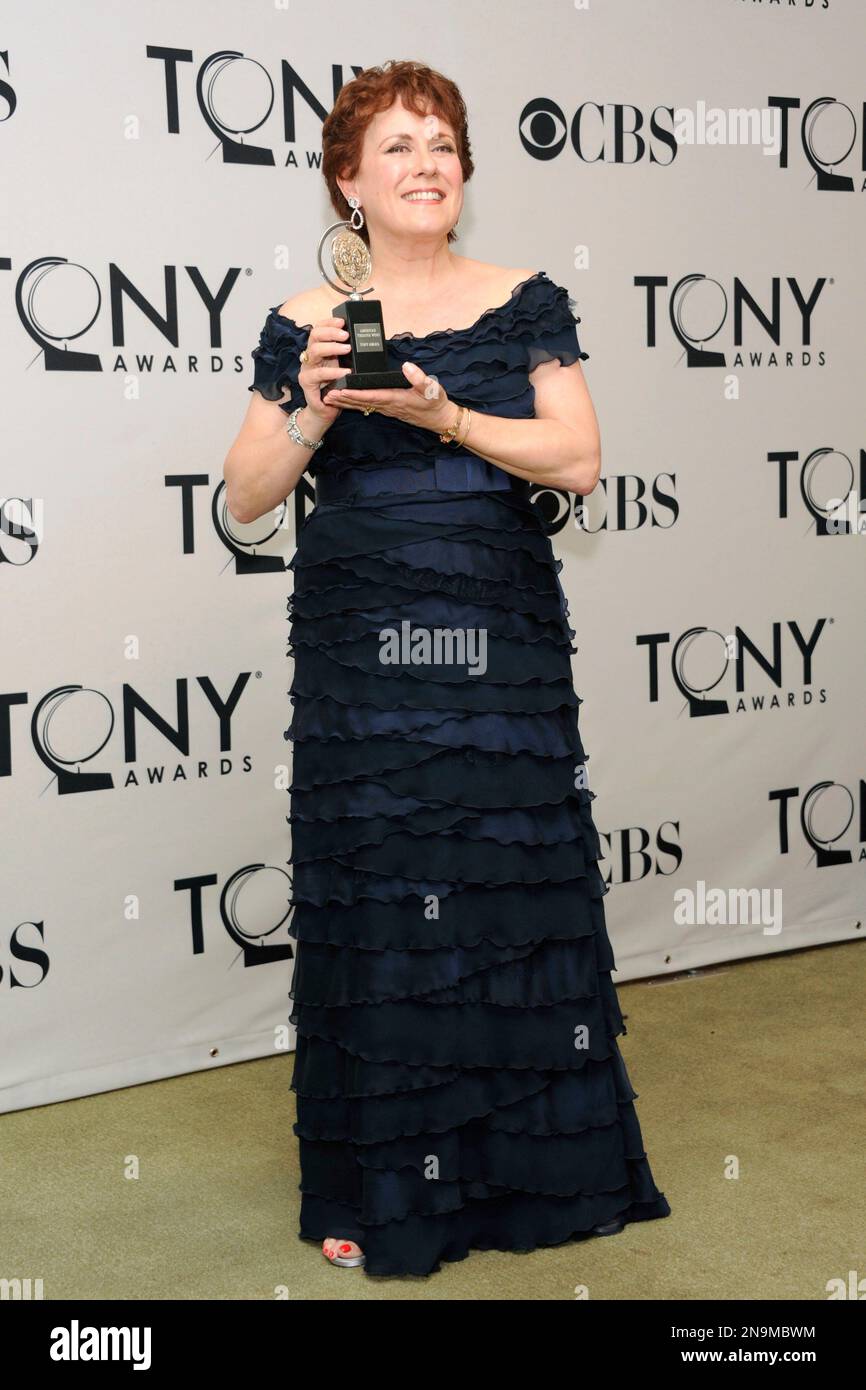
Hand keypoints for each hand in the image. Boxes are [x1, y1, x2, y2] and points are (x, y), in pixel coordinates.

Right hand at [295, 316, 353, 429]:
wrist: (325, 410)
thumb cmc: (336, 387)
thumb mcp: (343, 366)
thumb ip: (347, 354)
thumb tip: (364, 340)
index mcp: (318, 349)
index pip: (319, 328)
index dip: (329, 323)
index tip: (343, 321)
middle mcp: (310, 357)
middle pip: (314, 335)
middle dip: (331, 332)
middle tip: (346, 335)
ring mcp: (307, 369)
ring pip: (314, 351)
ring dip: (331, 347)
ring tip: (347, 349)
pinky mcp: (307, 383)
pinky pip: (317, 374)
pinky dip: (332, 372)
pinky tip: (344, 372)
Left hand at [326, 362, 457, 434]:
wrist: (439, 418)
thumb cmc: (436, 403)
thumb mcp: (432, 389)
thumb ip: (419, 378)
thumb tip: (406, 366)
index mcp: (396, 398)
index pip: (371, 395)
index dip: (354, 393)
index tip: (340, 390)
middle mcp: (388, 405)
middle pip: (361, 402)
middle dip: (343, 399)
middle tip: (326, 395)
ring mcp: (387, 408)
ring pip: (362, 405)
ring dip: (345, 403)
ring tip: (329, 398)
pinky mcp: (388, 408)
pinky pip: (367, 406)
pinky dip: (354, 404)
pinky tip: (345, 401)